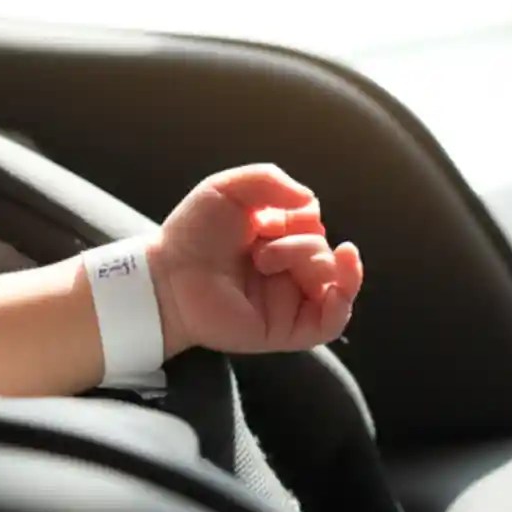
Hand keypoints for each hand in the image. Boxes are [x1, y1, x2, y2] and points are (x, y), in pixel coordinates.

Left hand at [149, 164, 363, 357]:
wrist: (168, 276)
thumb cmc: (193, 233)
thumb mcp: (229, 188)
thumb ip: (271, 180)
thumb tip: (314, 204)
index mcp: (277, 238)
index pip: (314, 226)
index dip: (299, 217)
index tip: (266, 218)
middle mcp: (286, 270)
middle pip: (325, 253)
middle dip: (300, 242)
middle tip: (259, 248)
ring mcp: (287, 301)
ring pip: (331, 282)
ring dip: (310, 262)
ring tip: (268, 260)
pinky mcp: (284, 330)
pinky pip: (331, 323)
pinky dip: (343, 300)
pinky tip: (340, 277)